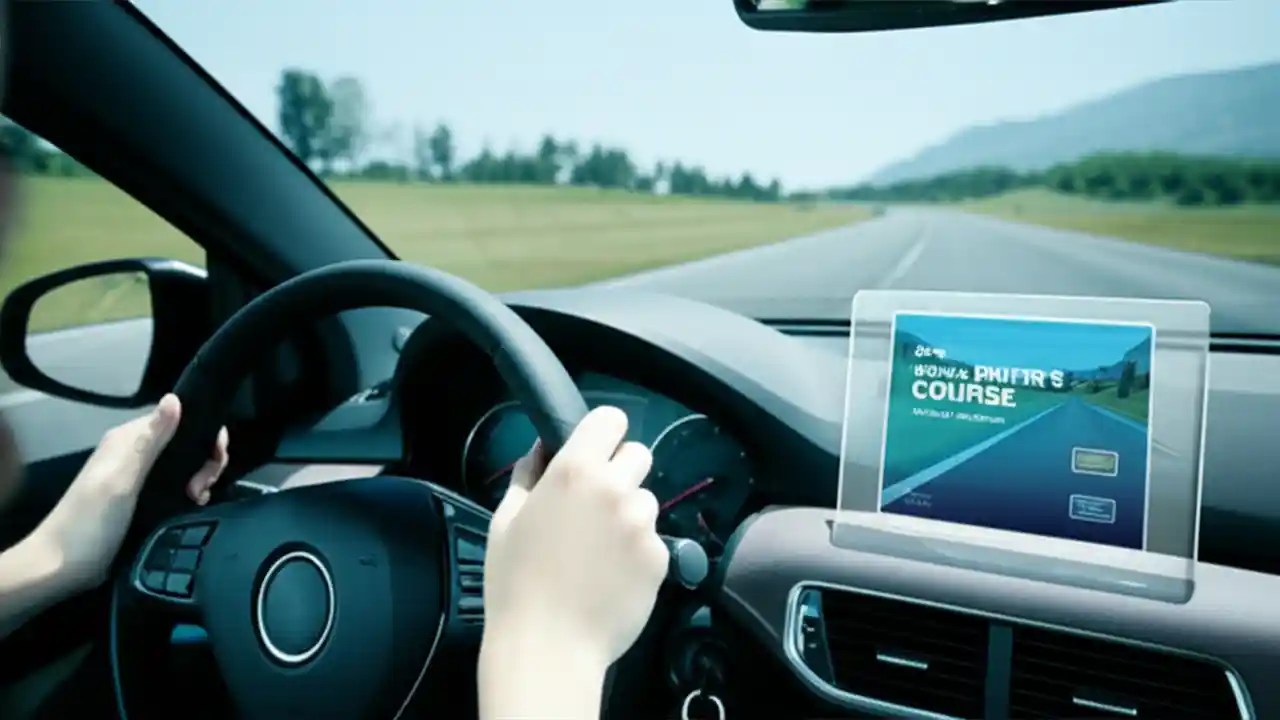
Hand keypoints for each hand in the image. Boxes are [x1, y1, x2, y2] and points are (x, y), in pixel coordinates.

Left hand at [36, 393, 227, 592]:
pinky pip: (176, 485)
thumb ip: (150, 440)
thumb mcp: (122, 480)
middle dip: (205, 461)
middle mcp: (135, 452)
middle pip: (186, 442)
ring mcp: (138, 477)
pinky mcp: (142, 500)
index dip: (205, 435)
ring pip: (184, 465)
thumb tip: (175, 398)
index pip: (180, 419)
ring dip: (199, 478)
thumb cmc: (90, 522)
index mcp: (128, 439)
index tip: (210, 465)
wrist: (61, 568)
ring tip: (196, 500)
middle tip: (199, 490)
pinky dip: (190, 493)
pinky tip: (192, 505)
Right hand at [479, 406, 667, 718]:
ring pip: (647, 501)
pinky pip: (655, 541)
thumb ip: (527, 475)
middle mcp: (616, 488)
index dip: (603, 435)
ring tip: (601, 551)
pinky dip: (638, 553)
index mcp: (575, 470)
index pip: (611, 419)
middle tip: (597, 505)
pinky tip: (612, 577)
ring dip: (630, 515)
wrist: (549, 648)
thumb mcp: (505, 522)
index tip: (594, 454)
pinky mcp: (661, 557)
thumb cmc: (515, 584)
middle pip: (638, 455)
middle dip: (621, 472)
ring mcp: (643, 524)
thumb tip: (541, 448)